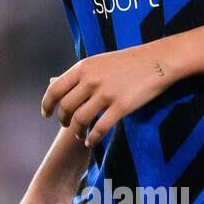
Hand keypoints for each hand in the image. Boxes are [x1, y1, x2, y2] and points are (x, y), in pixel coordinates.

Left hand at [40, 42, 179, 147]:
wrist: (157, 60)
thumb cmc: (126, 62)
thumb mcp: (97, 62)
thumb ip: (76, 75)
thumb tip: (52, 83)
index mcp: (83, 68)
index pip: (55, 90)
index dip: (47, 104)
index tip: (46, 114)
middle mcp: (91, 80)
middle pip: (66, 107)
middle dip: (62, 120)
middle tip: (65, 125)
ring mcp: (106, 94)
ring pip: (80, 120)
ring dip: (77, 131)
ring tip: (79, 134)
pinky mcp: (121, 107)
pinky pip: (100, 129)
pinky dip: (92, 139)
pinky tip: (91, 142)